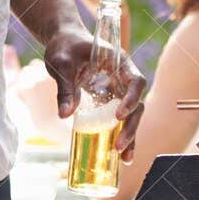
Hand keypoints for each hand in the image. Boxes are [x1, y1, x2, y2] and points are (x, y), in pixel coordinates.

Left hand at [42, 26, 146, 162]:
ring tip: (124, 158)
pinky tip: (119, 155)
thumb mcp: (61, 63)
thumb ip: (65, 87)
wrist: (63, 41)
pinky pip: (119, 120)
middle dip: (131, 127)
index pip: (135, 81)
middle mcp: (123, 77)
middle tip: (118, 146)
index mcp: (118, 61)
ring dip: (130, 136)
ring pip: (131, 115)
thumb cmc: (64, 47)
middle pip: (137, 103)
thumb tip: (64, 115)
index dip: (131, 99)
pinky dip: (120, 135)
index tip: (118, 116)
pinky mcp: (110, 100)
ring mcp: (118, 90)